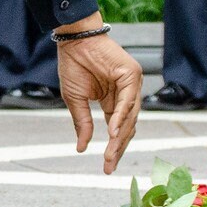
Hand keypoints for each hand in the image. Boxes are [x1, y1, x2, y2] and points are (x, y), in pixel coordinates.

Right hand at [55, 16, 143, 174]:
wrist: (74, 40)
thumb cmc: (73, 65)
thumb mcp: (75, 100)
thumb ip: (81, 123)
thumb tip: (81, 148)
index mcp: (113, 100)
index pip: (118, 129)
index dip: (113, 148)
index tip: (106, 167)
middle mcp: (126, 94)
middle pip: (127, 127)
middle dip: (117, 148)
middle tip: (108, 165)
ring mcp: (132, 85)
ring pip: (129, 117)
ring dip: (119, 137)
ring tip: (109, 154)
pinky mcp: (132, 75)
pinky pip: (127, 102)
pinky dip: (120, 118)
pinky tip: (112, 132)